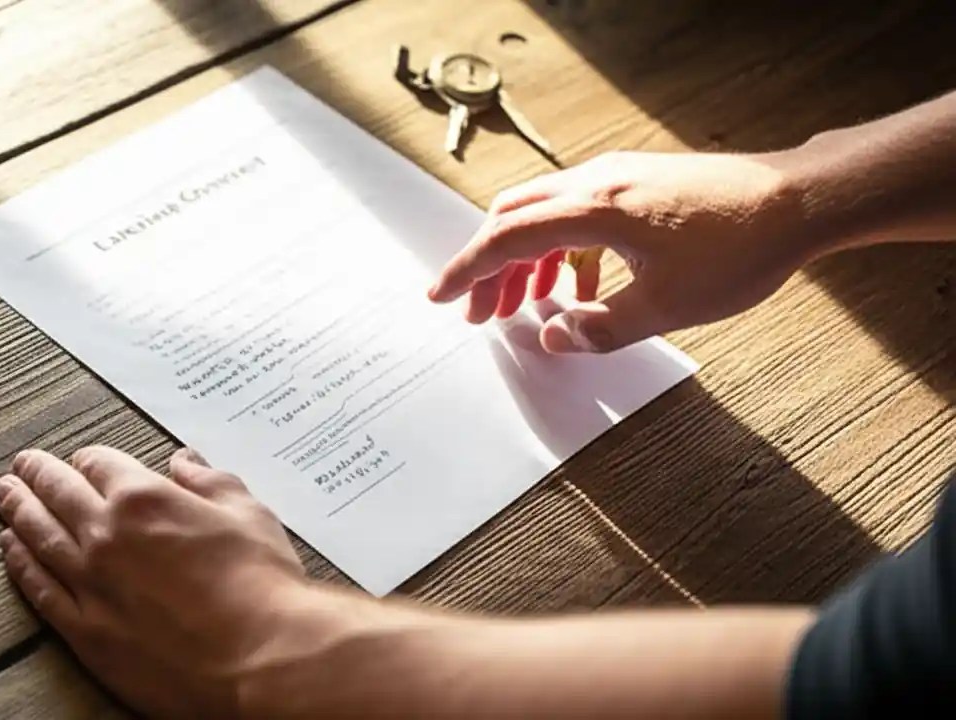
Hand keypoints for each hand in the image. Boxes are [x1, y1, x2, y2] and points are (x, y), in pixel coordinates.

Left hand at [0, 446, 309, 716]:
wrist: (259, 658)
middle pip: (58, 493)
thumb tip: (187, 463)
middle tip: (21, 465)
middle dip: (36, 474)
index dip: (88, 458)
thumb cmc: (261, 587)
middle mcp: (106, 535)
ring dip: (17, 511)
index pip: (99, 463)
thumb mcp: (247, 513)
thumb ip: (210, 483)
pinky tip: (11, 551)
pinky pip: (40, 590)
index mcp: (144, 498)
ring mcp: (90, 585)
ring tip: (4, 496)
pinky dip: (21, 565)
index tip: (81, 459)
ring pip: (38, 537)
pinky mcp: (85, 632)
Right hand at [428, 150, 818, 352]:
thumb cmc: (740, 247)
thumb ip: (601, 328)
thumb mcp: (666, 307)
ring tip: (521, 305)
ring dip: (524, 259)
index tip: (440, 296)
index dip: (467, 271)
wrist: (798, 200)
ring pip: (543, 213)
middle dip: (488, 268)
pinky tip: (577, 285)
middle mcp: (596, 182)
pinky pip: (576, 211)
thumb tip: (554, 339)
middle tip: (479, 312)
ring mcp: (616, 176)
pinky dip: (559, 248)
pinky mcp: (636, 181)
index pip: (506, 238)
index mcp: (593, 209)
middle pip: (514, 219)